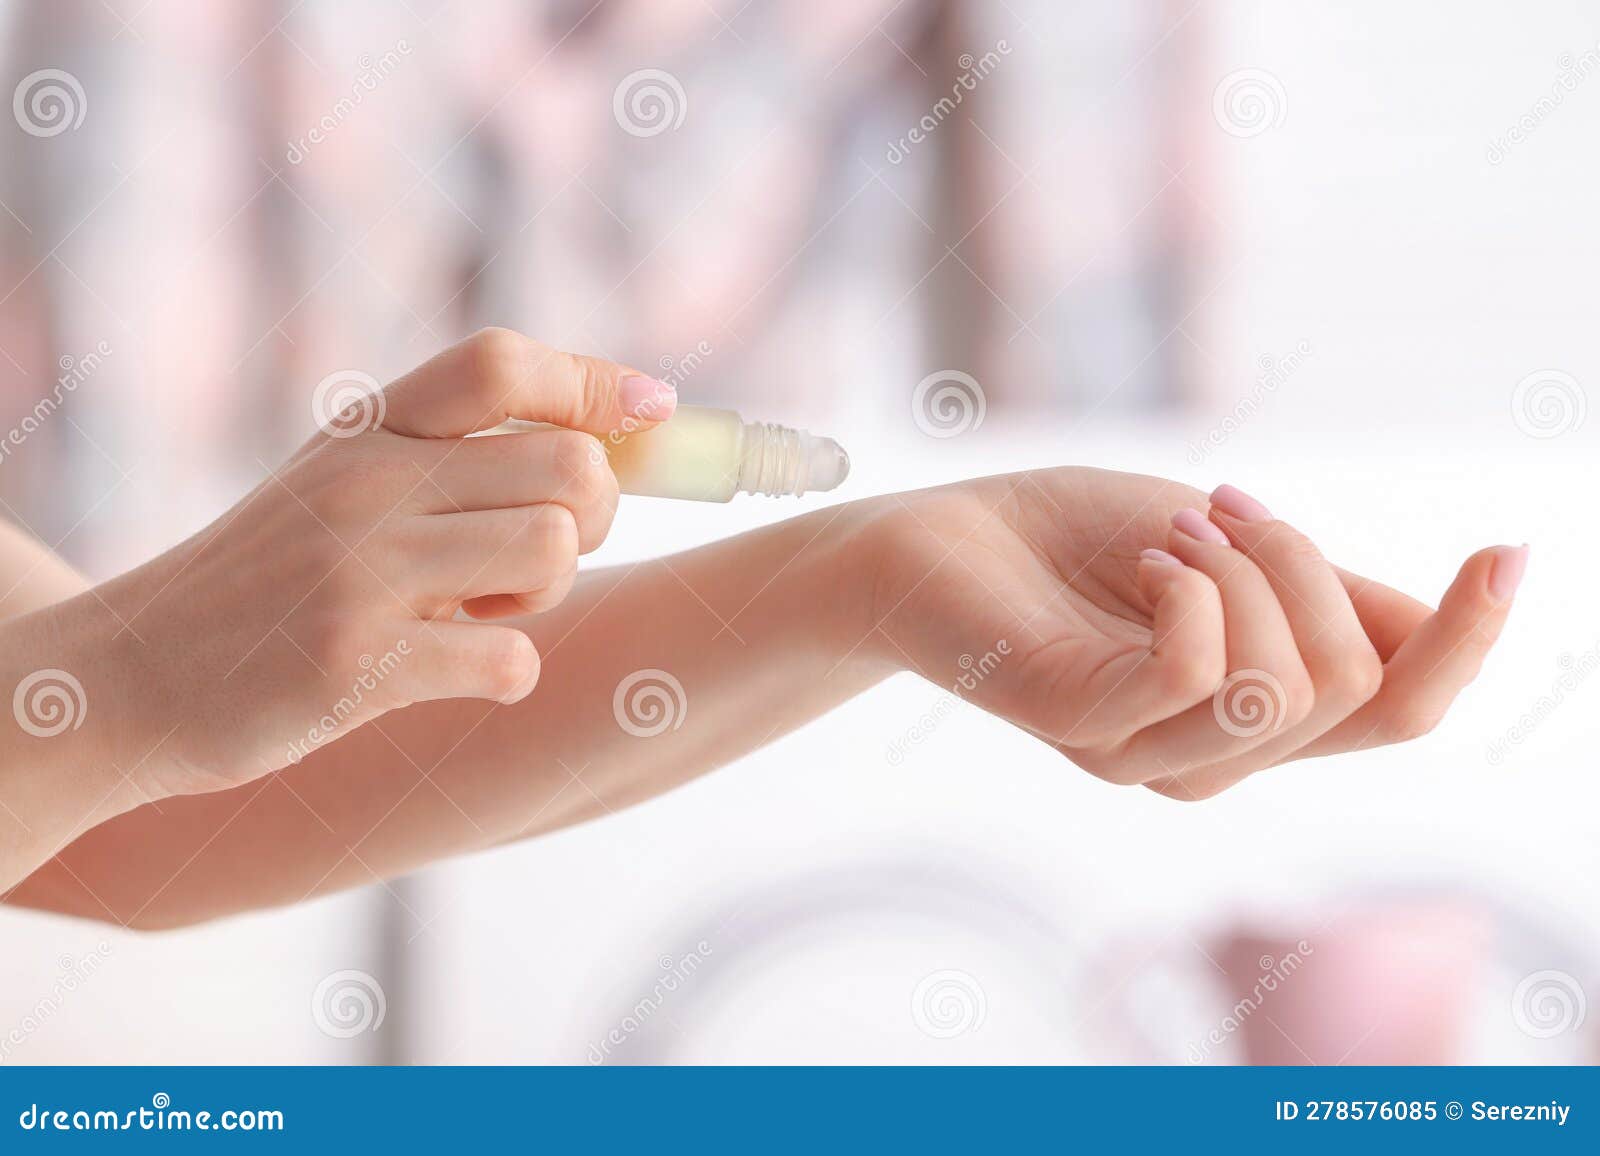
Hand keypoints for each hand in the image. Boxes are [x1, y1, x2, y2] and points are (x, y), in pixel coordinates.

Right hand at [30, 328, 674, 797]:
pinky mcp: (355, 667)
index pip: (502, 363)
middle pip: (569, 464)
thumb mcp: (343, 480)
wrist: (135, 676)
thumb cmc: (275, 578)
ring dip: (548, 591)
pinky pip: (510, 657)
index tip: (653, 412)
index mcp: (367, 429)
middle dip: (592, 515)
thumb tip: (624, 434)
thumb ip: (454, 452)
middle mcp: (365, 484)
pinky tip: (455, 666)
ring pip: (554, 549)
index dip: (598, 383)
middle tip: (534, 553)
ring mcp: (357, 574)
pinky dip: (507, 670)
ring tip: (486, 605)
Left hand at [856, 468, 1524, 798]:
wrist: (934, 536)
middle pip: (1353, 691)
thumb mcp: (1227, 552)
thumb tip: (1444, 620)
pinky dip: (1192, 595)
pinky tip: (1149, 560)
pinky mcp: (1074, 723)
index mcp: (1257, 716)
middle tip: (1218, 507)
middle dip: (1309, 566)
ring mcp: (1139, 753)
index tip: (1503, 548)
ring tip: (1173, 532)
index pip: (1401, 714)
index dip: (1468, 642)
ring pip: (1280, 692)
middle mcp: (1207, 757)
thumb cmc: (1071, 542)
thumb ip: (1324, 593)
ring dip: (1248, 573)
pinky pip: (1188, 680)